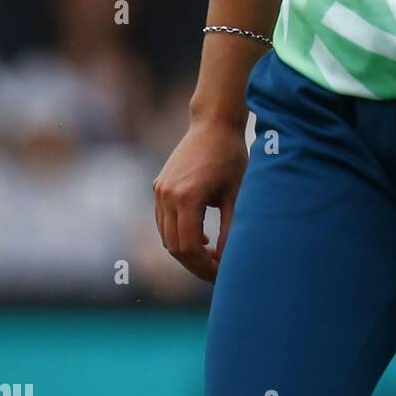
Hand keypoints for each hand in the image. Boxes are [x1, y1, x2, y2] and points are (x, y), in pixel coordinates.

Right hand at [153, 118, 247, 282]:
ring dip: (185, 250)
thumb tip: (225, 259)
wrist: (214, 123)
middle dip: (195, 263)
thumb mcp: (236, 194)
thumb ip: (230, 228)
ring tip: (211, 255)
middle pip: (174, 246)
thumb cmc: (230, 156)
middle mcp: (167, 195)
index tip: (221, 272)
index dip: (204, 265)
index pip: (189, 247)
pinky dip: (178, 233)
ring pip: (166, 236)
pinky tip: (201, 236)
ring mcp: (160, 190)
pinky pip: (163, 221)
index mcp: (186, 197)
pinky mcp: (159, 186)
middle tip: (217, 270)